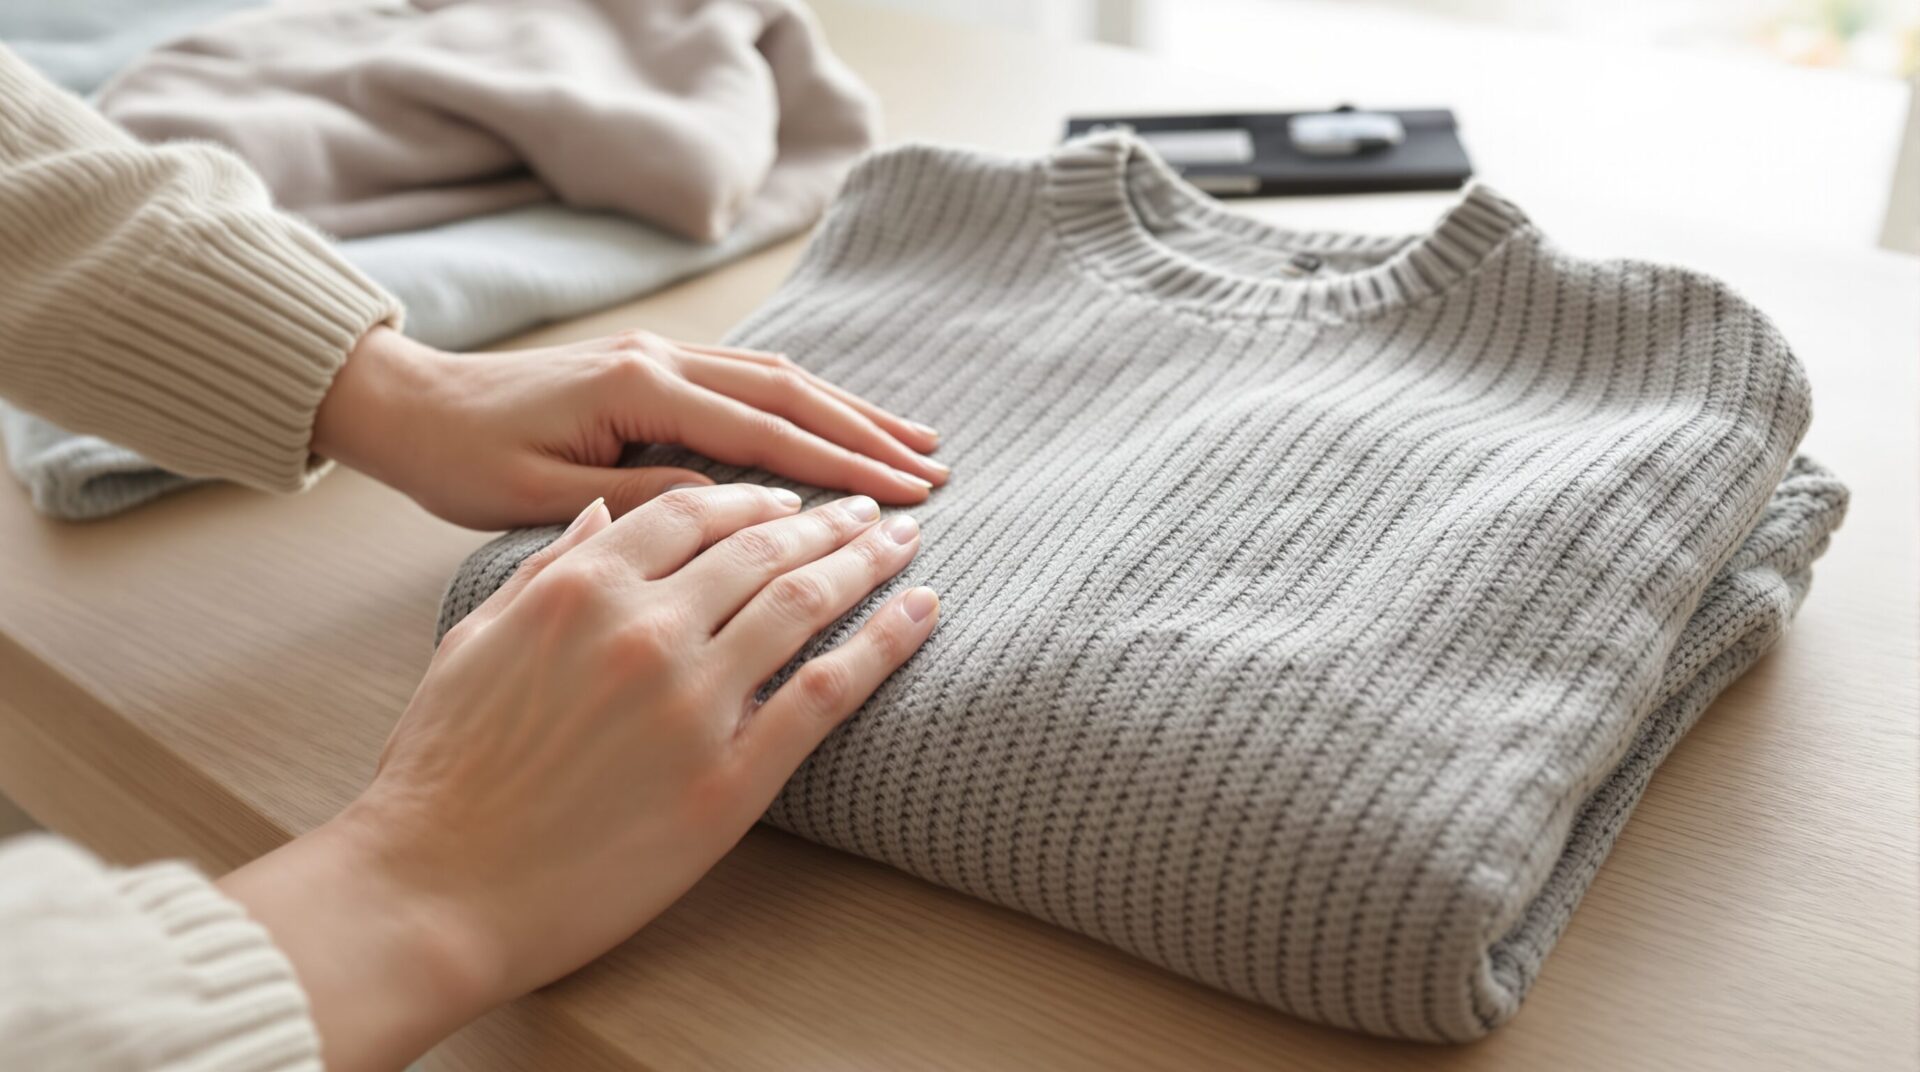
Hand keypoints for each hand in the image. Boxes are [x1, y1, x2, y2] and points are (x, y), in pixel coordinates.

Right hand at [218, 485, 938, 1070]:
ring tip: (901, 541)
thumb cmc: (442, 771)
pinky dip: (886, 641)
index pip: (693, 512)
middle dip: (825, 520)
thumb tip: (606, 514)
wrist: (435, 887)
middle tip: (866, 507)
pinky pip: (829, 691)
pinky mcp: (731, 777)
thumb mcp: (476, 639)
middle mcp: (646, 628)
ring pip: (804, 603)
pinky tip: (922, 610)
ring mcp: (694, 701)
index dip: (753, 500)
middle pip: (763, 548)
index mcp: (582, 588)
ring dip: (865, 562)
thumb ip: (546, 567)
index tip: (789, 500)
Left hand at [313, 326, 946, 528]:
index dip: (840, 467)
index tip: (902, 496)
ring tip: (912, 442)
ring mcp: (661, 355)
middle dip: (866, 434)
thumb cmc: (463, 460)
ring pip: (778, 378)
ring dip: (848, 411)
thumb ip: (643, 498)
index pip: (765, 434)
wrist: (408, 404)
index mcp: (640, 390)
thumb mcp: (542, 495)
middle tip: (935, 473)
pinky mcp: (653, 366)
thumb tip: (738, 512)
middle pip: (790, 394)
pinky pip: (750, 378)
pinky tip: (837, 421)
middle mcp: (662, 359)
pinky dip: (805, 402)